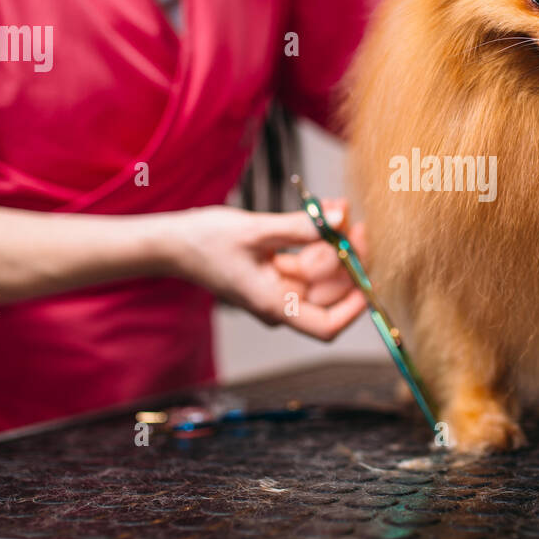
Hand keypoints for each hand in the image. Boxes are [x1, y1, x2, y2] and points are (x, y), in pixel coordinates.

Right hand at [167, 202, 368, 340]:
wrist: (170, 242)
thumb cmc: (204, 242)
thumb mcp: (256, 230)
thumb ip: (300, 227)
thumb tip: (339, 220)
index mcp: (273, 305)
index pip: (326, 325)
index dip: (354, 306)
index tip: (368, 274)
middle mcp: (279, 303)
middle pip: (329, 296)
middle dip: (347, 263)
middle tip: (357, 227)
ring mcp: (277, 288)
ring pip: (320, 276)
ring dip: (334, 246)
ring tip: (341, 213)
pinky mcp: (274, 272)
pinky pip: (306, 261)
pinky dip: (317, 241)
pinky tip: (326, 215)